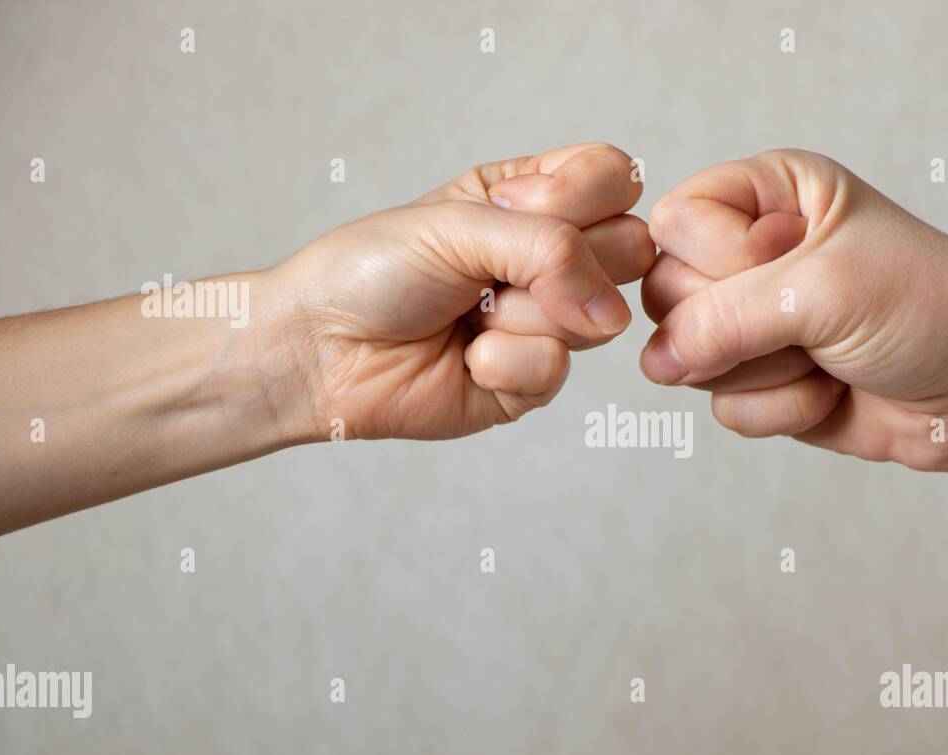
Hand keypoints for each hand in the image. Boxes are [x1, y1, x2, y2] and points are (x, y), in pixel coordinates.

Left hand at [269, 142, 654, 440]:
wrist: (319, 349)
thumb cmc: (372, 271)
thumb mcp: (462, 224)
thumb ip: (552, 248)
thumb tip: (614, 312)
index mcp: (533, 201)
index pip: (615, 178)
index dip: (581, 195)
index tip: (514, 206)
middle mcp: (551, 260)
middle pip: (627, 250)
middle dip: (555, 262)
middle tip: (487, 270)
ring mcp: (549, 323)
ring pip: (596, 318)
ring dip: (518, 316)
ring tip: (466, 316)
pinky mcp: (533, 382)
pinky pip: (556, 370)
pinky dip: (502, 364)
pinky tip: (464, 360)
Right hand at [639, 149, 947, 470]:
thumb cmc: (929, 308)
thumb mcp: (822, 290)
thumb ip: (723, 320)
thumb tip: (655, 363)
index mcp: (769, 193)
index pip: (674, 223)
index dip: (717, 258)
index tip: (785, 265)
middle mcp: (752, 253)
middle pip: (667, 295)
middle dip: (739, 326)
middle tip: (808, 321)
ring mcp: (753, 321)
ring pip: (688, 359)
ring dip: (766, 373)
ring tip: (828, 357)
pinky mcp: (762, 381)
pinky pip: (722, 407)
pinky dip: (779, 410)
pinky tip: (830, 393)